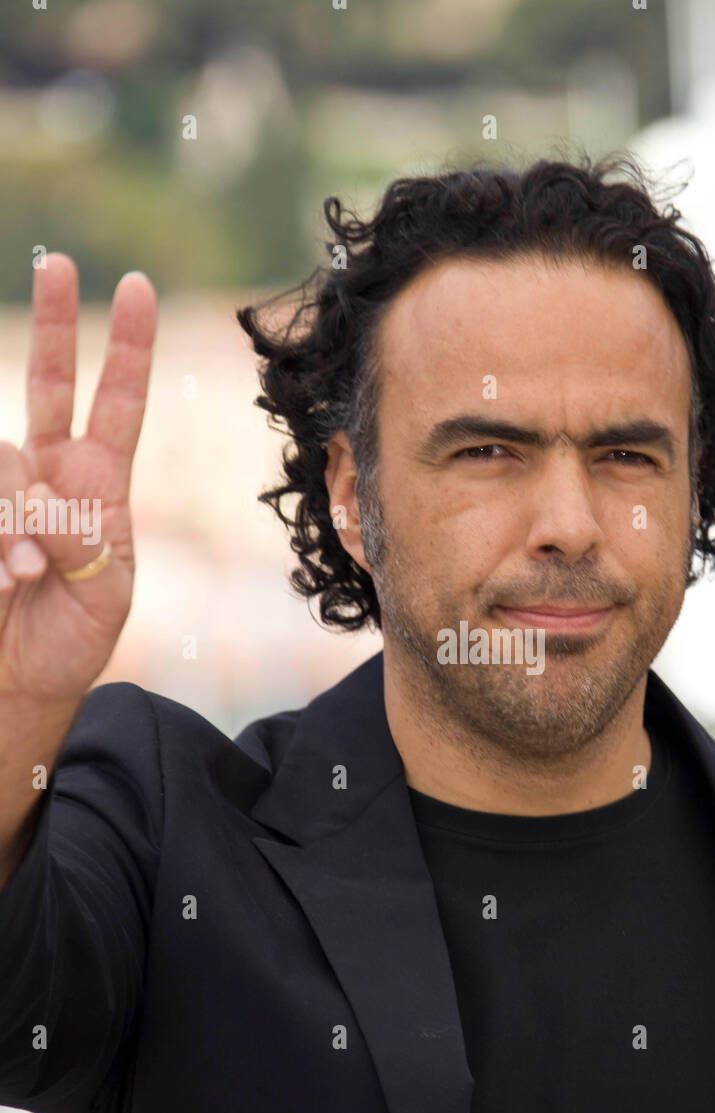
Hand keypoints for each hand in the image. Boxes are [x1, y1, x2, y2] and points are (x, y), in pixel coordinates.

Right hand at [0, 254, 156, 700]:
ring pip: (0, 459)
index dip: (126, 348)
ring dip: (11, 521)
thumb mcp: (105, 595)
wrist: (20, 684)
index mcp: (99, 487)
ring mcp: (2, 491)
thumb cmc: (72, 640)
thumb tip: (46, 496)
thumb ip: (87, 540)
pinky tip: (0, 581)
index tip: (138, 288)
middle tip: (60, 263)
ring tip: (22, 576)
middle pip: (46, 382)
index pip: (117, 404)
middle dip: (55, 322)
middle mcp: (48, 474)